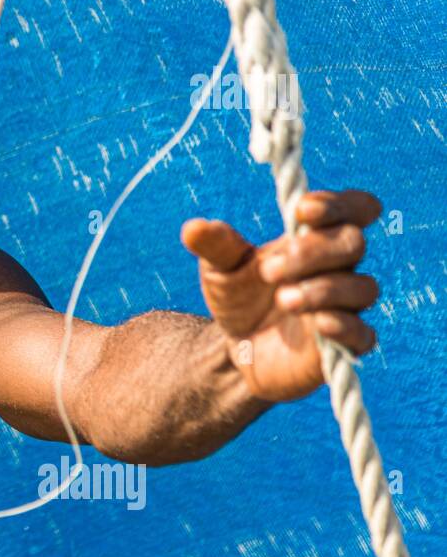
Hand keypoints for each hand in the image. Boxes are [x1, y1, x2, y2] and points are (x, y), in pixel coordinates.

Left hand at [180, 190, 381, 401]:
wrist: (235, 352)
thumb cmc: (238, 300)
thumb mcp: (220, 270)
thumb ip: (215, 247)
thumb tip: (193, 228)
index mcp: (316, 239)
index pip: (354, 209)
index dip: (339, 204)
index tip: (301, 210)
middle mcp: (339, 269)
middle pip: (351, 244)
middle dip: (312, 252)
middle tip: (268, 271)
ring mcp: (346, 306)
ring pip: (362, 288)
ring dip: (322, 290)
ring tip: (283, 299)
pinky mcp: (345, 345)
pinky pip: (362, 334)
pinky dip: (344, 326)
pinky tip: (319, 324)